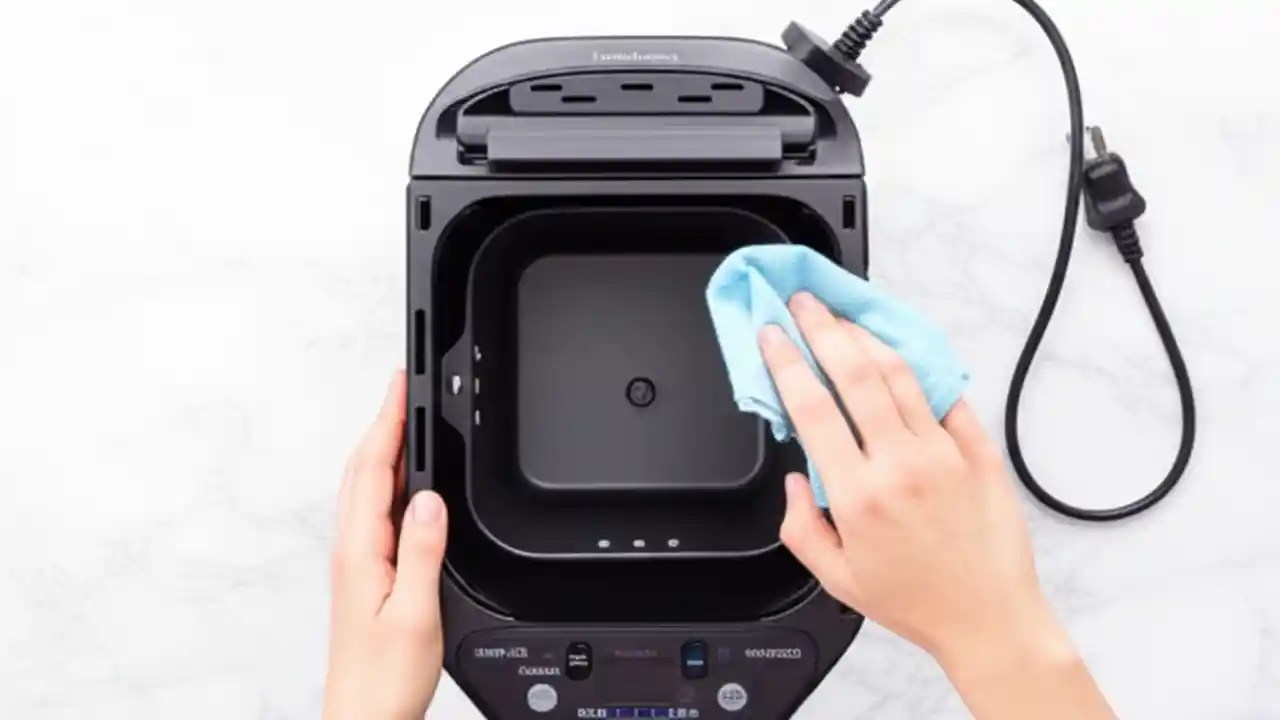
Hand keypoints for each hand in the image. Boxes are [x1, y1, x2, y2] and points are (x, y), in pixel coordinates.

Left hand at [324, 372, 447, 719]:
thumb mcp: (415, 614)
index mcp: (361, 553)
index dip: (389, 421)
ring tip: (405, 418)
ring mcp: (355, 562)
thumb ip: (422, 553)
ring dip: (383, 447)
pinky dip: (387, 480)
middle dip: (383, 422)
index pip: (374, 470)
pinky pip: (373, 511)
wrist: (363, 718)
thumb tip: (431, 499)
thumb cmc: (383, 679)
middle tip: (403, 387)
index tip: (401, 385)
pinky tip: (405, 483)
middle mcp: (352, 551)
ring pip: (365, 488)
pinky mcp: (364, 575)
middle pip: (362, 470)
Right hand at [761, 292, 1112, 719]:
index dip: (787, 361)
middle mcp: (902, 464)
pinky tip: (902, 350)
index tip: (772, 333)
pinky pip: (947, 395)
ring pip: (901, 374)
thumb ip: (800, 525)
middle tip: (805, 302)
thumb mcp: (835, 577)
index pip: (813, 407)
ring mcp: (945, 453)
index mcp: (859, 495)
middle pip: (856, 374)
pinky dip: (921, 367)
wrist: (990, 619)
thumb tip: (796, 478)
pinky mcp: (979, 451)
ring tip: (846, 317)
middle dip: (824, 328)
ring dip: (867, 337)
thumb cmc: (914, 600)